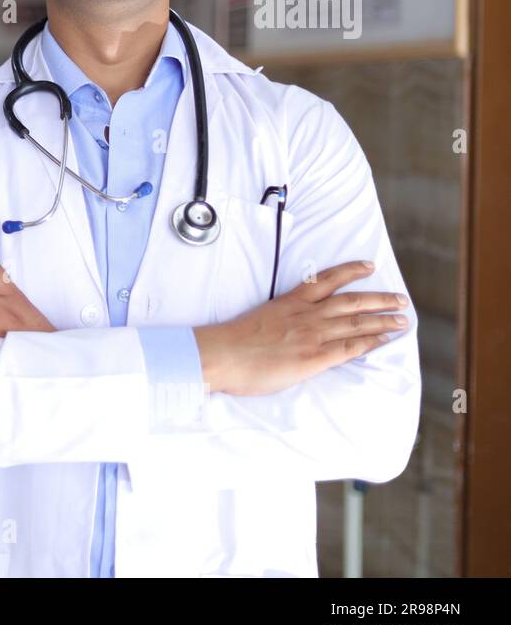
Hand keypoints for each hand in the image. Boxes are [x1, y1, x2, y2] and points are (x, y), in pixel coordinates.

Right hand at [195, 260, 409, 396]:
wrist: (222, 354)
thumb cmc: (234, 340)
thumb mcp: (260, 317)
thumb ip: (281, 318)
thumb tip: (291, 325)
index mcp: (290, 302)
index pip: (326, 280)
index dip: (350, 271)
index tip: (369, 266)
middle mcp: (306, 315)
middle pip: (351, 302)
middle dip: (379, 299)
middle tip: (400, 298)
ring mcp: (312, 335)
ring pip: (356, 322)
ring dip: (383, 320)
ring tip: (402, 319)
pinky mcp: (314, 357)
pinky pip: (350, 347)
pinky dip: (370, 342)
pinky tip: (384, 340)